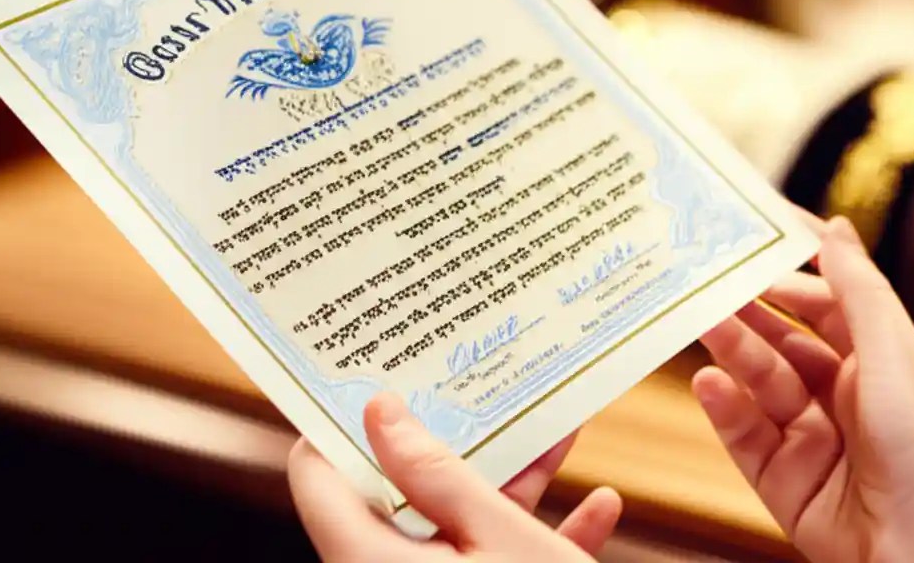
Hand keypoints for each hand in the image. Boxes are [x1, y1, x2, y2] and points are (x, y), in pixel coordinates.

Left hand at [288, 393, 621, 561]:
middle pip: (396, 499)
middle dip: (453, 444)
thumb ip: (436, 472)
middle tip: (476, 389)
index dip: (337, 421)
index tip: (373, 373)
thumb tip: (377, 412)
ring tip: (557, 433)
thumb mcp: (499, 536)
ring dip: (509, 486)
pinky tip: (596, 506)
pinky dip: (533, 540)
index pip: (316, 479)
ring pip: (452, 530)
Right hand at [694, 212, 913, 561]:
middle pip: (779, 344)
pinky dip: (726, 410)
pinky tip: (710, 383)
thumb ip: (854, 286)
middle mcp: (841, 399)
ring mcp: (812, 443)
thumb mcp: (890, 346)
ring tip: (701, 323)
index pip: (818, 302)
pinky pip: (747, 441)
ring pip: (758, 388)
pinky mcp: (787, 487)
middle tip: (701, 281)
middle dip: (744, 311)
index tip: (745, 235)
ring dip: (730, 354)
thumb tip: (833, 224)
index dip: (784, 269)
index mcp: (873, 361)